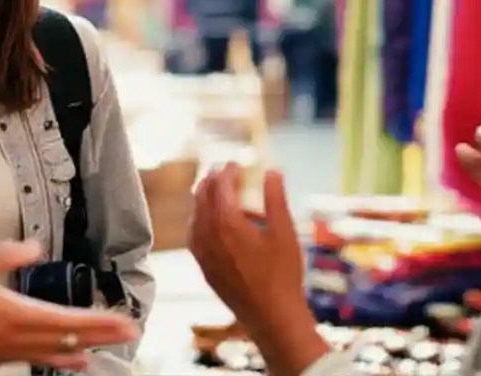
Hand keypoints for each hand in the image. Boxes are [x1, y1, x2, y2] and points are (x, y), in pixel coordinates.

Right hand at [0, 241, 138, 372]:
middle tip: (132, 331)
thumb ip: (6, 254)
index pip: (71, 320)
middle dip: (105, 334)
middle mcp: (23, 338)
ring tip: (113, 343)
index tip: (124, 320)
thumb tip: (35, 247)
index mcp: (20, 315)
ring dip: (90, 345)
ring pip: (62, 349)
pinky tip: (77, 360)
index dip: (100, 321)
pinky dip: (66, 358)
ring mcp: (16, 350)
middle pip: (74, 337)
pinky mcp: (7, 356)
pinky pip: (45, 358)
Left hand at [188, 164, 327, 375]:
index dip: (227, 171)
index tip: (235, 163)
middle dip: (211, 181)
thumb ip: (275, 199)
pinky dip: (201, 221)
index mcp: (227, 222)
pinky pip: (195, 235)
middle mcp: (208, 235)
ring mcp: (203, 253)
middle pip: (202, 197)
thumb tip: (272, 171)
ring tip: (219, 195)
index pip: (221, 186)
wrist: (271, 317)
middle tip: (221, 172)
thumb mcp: (284, 232)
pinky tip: (214, 224)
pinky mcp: (204, 267)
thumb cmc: (282, 275)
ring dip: (204, 201)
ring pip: (196, 216)